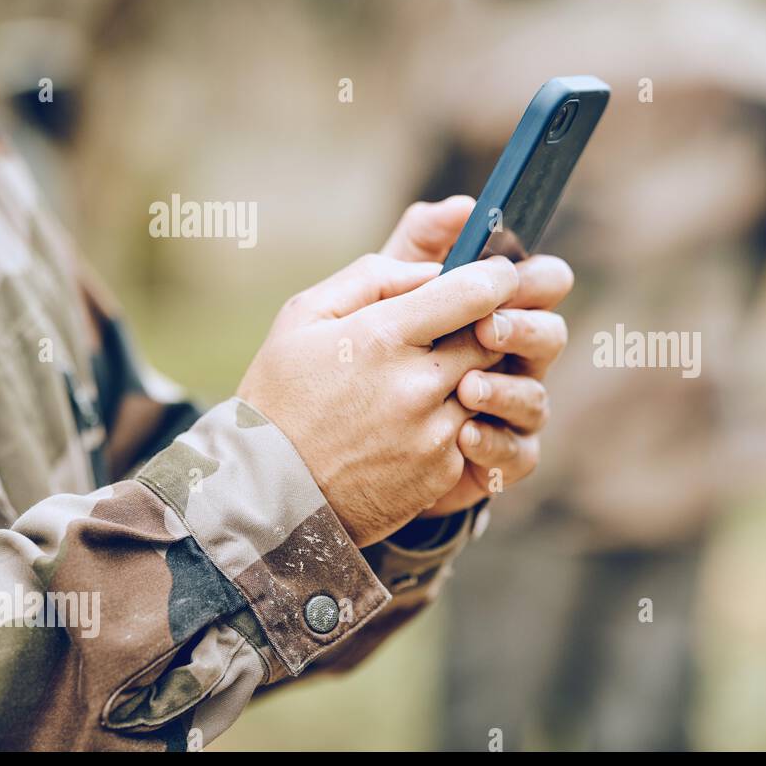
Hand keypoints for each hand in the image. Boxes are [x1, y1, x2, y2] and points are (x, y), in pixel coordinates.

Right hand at [236, 250, 517, 546]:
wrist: (266, 495)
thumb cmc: (281, 397)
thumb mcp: (304, 318)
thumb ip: (373, 278)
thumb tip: (434, 270)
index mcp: (383, 337)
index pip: (474, 293)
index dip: (497, 278)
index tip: (499, 274)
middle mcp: (418, 385)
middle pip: (492, 338)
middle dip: (486, 326)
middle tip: (467, 325)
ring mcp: (435, 433)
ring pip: (488, 386)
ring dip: (471, 375)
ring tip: (429, 378)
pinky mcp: (443, 470)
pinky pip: (472, 430)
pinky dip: (456, 420)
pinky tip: (414, 423)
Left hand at [379, 199, 572, 515]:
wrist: (333, 437)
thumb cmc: (368, 350)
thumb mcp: (386, 288)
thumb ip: (423, 241)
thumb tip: (466, 207)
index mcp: (497, 309)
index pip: (544, 283)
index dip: (536, 279)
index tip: (503, 278)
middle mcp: (513, 358)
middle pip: (551, 336)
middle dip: (525, 329)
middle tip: (486, 329)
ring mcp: (509, 410)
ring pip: (537, 398)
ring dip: (507, 391)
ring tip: (465, 389)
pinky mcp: (497, 459)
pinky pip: (519, 454)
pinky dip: (495, 444)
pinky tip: (463, 437)